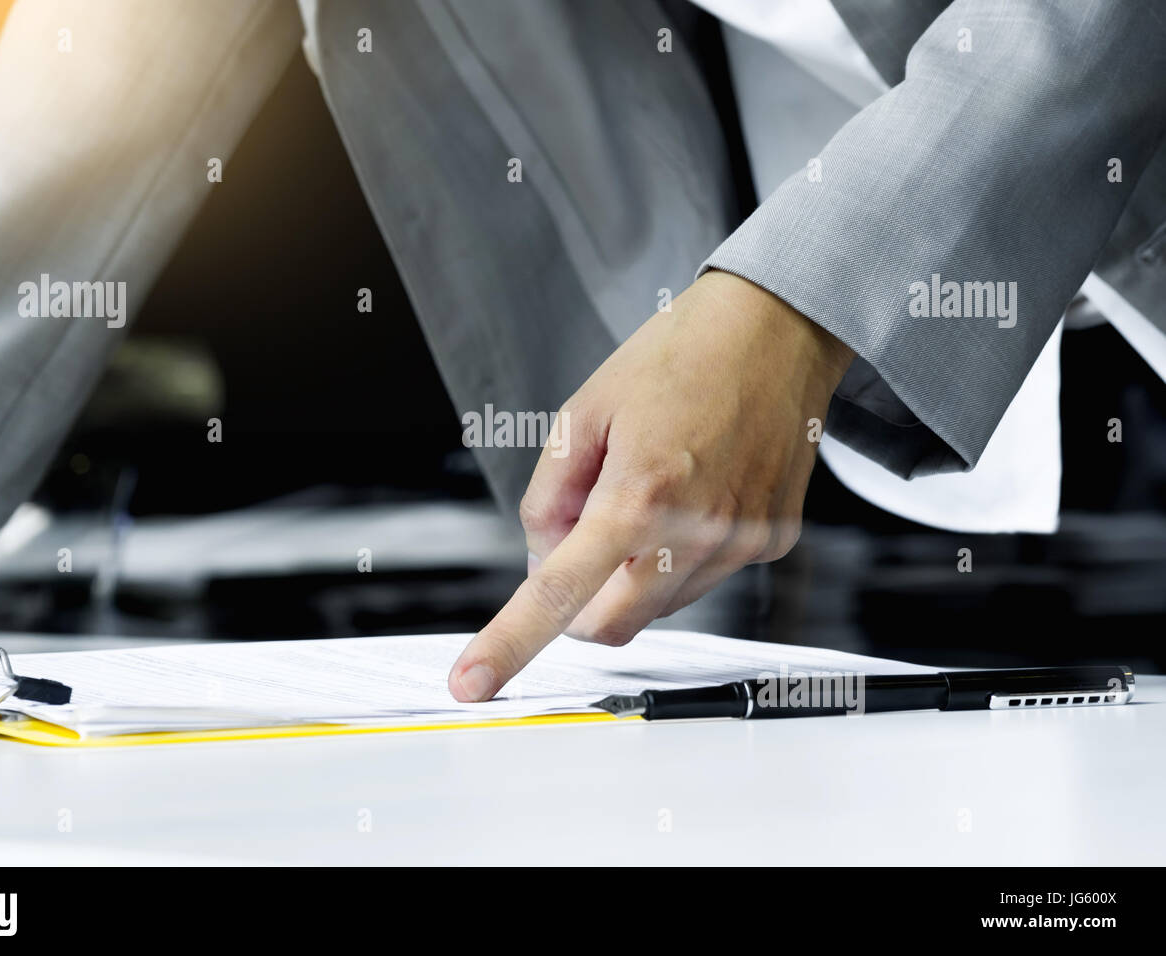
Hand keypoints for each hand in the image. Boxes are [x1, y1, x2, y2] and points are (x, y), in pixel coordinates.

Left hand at [447, 271, 854, 701]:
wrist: (778, 328)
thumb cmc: (680, 354)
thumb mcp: (584, 412)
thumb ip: (550, 495)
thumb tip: (545, 562)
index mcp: (640, 492)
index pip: (560, 591)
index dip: (509, 644)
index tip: (471, 682)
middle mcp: (698, 530)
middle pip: (610, 625)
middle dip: (580, 603)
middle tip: (581, 535)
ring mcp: (742, 542)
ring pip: (658, 605)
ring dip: (633, 573)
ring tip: (652, 488)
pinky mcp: (773, 542)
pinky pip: (706, 578)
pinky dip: (681, 555)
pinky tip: (696, 490)